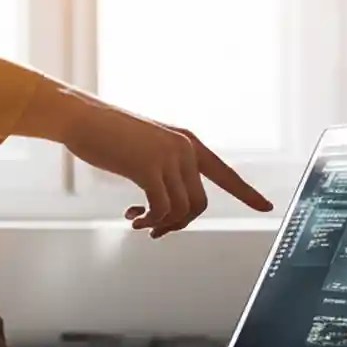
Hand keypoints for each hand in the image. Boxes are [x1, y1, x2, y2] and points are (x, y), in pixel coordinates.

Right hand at [18, 84, 272, 237]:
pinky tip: (131, 217)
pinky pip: (161, 210)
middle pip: (199, 203)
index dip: (246, 193)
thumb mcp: (143, 148)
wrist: (80, 116)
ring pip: (182, 210)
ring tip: (137, 222)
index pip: (225, 173)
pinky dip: (148, 221)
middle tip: (154, 230)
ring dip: (160, 225)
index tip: (266, 206)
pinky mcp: (148, 168)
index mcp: (187, 141)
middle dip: (179, 224)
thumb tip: (167, 205)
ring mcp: (168, 157)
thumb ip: (161, 168)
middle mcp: (184, 148)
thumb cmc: (105, 133)